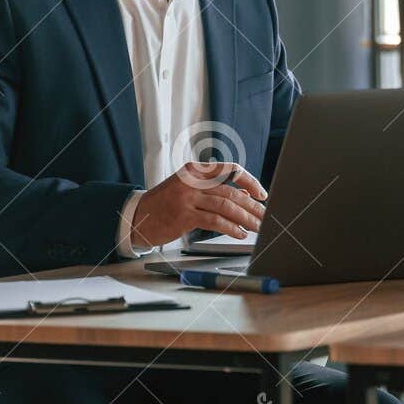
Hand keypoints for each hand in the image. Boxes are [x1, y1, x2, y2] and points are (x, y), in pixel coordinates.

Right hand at [130, 162, 267, 247]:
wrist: (138, 216)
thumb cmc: (165, 204)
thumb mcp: (188, 189)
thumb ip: (213, 191)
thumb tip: (243, 198)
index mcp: (196, 170)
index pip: (230, 170)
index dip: (249, 182)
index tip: (262, 194)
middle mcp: (192, 180)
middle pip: (231, 191)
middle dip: (252, 206)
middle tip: (265, 216)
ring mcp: (187, 197)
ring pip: (226, 206)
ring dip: (246, 219)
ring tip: (257, 227)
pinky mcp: (184, 215)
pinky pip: (215, 221)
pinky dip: (231, 228)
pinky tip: (239, 233)